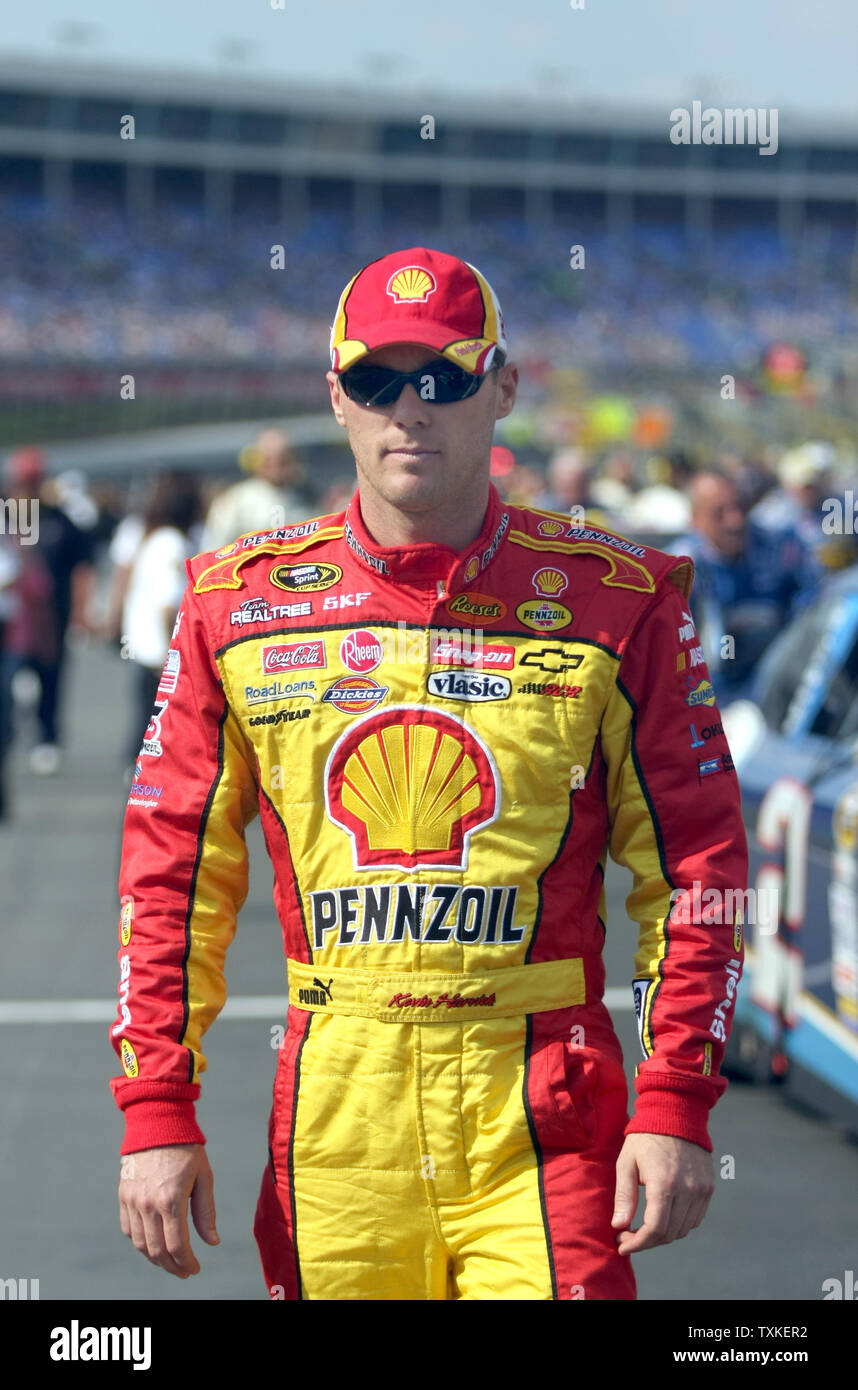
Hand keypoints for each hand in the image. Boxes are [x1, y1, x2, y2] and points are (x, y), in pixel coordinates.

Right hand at [118, 1144, 218, 1277]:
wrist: (157, 1124)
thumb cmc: (187, 1150)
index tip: (195, 1269)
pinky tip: (152, 1245)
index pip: (177, 1245)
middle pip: (157, 1250)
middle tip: (184, 1272)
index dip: (187, 1263)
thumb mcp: (204, 1177)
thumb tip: (212, 1242)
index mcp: (171, 1199)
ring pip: (140, 1244)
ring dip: (155, 1259)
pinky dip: (139, 1243)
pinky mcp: (123, 1195)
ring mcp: (133, 1200)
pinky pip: (128, 1229)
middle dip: (172, 1267)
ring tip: (170, 1262)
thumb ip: (206, 1212)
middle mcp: (148, 1204)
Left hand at [611, 1133, 713, 1256]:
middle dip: (646, 1242)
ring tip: (643, 1229)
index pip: (654, 1229)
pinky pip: (694, 1219)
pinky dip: (679, 1225)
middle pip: (668, 1234)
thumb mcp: (626, 1163)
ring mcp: (701, 1190)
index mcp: (664, 1184)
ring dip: (662, 1236)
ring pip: (683, 1230)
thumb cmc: (645, 1138)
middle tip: (628, 1237)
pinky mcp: (708, 1188)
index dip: (637, 1243)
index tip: (622, 1245)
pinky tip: (663, 1218)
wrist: (676, 1114)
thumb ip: (624, 1196)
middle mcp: (687, 1190)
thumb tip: (619, 1226)